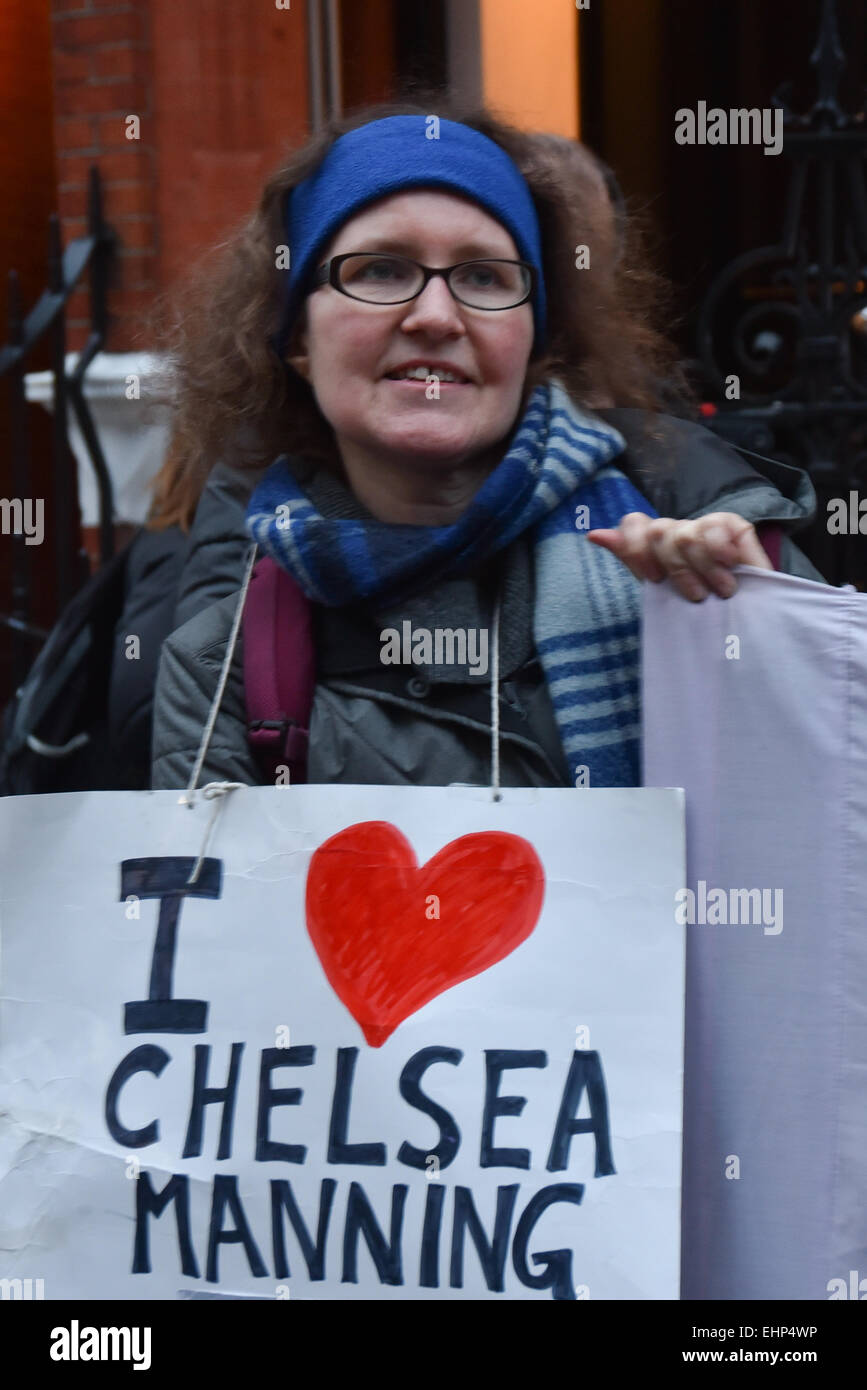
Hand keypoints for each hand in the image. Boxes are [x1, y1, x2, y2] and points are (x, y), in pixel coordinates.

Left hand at [586, 511, 772, 601]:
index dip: (638, 548)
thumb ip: (630, 558)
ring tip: (721, 591)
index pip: (634, 523)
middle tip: (695, 596)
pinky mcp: (734, 525)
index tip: (654, 579)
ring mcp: (705, 524)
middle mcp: (677, 529)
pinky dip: (724, 552)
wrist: (743, 614)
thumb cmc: (696, 603)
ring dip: (705, 568)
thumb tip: (593, 533)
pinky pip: (720, 530)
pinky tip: (733, 567)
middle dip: (677, 568)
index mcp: (654, 543)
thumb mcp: (660, 588)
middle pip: (661, 531)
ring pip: (689, 534)